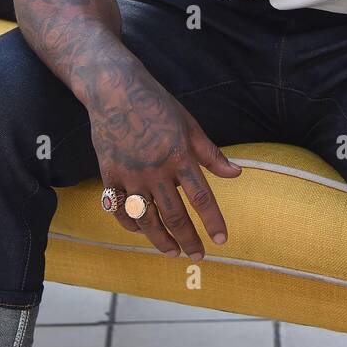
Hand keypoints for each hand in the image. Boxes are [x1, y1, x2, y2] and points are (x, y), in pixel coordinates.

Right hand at [87, 64, 240, 261]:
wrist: (115, 90)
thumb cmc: (157, 105)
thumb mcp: (190, 125)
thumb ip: (211, 154)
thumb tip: (237, 174)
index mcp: (180, 156)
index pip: (201, 198)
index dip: (212, 222)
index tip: (221, 241)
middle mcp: (155, 170)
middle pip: (174, 215)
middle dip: (188, 239)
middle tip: (197, 256)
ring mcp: (130, 174)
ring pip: (146, 218)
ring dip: (161, 240)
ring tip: (173, 252)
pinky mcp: (109, 174)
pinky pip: (119, 208)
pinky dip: (130, 223)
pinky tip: (140, 231)